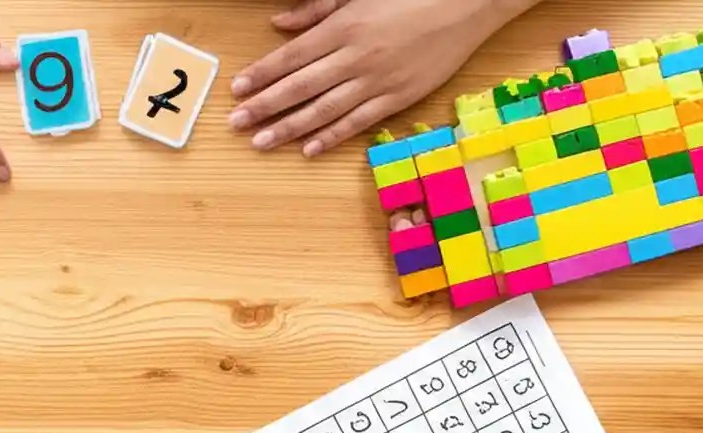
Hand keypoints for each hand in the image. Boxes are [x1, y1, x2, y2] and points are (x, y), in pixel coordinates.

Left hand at [229, 0, 535, 156]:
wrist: (466, 6)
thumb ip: (317, 8)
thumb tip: (279, 22)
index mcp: (343, 27)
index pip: (291, 56)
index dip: (262, 75)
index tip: (237, 90)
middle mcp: (355, 57)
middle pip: (300, 87)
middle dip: (264, 107)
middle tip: (237, 124)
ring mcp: (377, 81)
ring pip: (324, 110)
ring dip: (289, 128)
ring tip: (261, 143)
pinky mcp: (398, 99)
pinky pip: (358, 122)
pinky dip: (332, 136)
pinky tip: (309, 149)